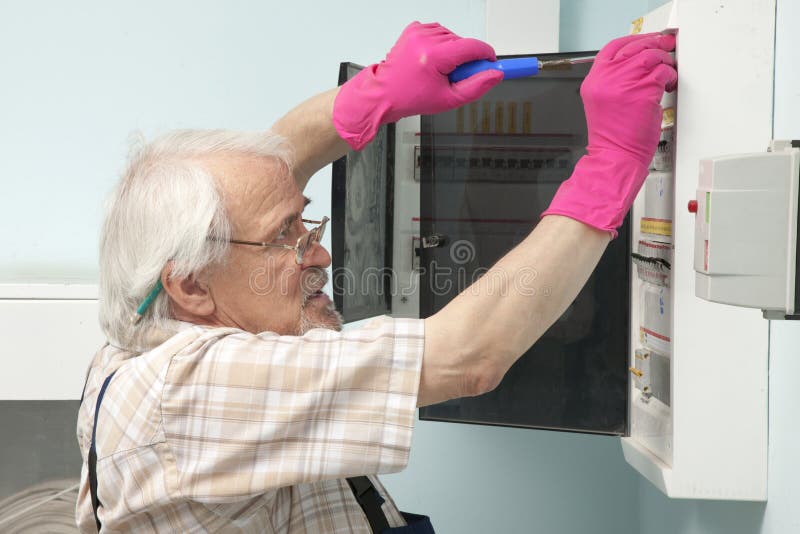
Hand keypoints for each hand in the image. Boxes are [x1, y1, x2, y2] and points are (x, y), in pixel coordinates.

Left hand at [333, 21, 503, 149]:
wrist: (384, 93)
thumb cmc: (412, 98)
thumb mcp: (449, 100)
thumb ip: (476, 87)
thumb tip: (495, 75)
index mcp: (434, 57)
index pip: (472, 47)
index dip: (486, 55)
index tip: (493, 62)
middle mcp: (425, 40)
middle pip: (463, 42)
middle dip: (464, 59)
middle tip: (454, 77)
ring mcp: (417, 32)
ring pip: (452, 37)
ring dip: (452, 52)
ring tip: (439, 70)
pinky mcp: (413, 29)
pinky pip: (438, 32)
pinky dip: (440, 44)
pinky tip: (431, 59)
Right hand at [582, 32, 676, 166]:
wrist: (614, 157)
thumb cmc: (613, 137)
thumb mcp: (605, 103)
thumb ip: (615, 82)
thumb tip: (639, 65)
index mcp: (593, 82)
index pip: (612, 48)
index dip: (632, 41)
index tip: (646, 40)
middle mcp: (605, 80)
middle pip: (632, 48)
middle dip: (653, 44)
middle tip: (665, 46)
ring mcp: (624, 84)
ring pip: (650, 56)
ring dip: (664, 60)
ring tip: (667, 69)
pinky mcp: (643, 92)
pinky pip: (662, 72)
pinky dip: (670, 76)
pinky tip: (669, 84)